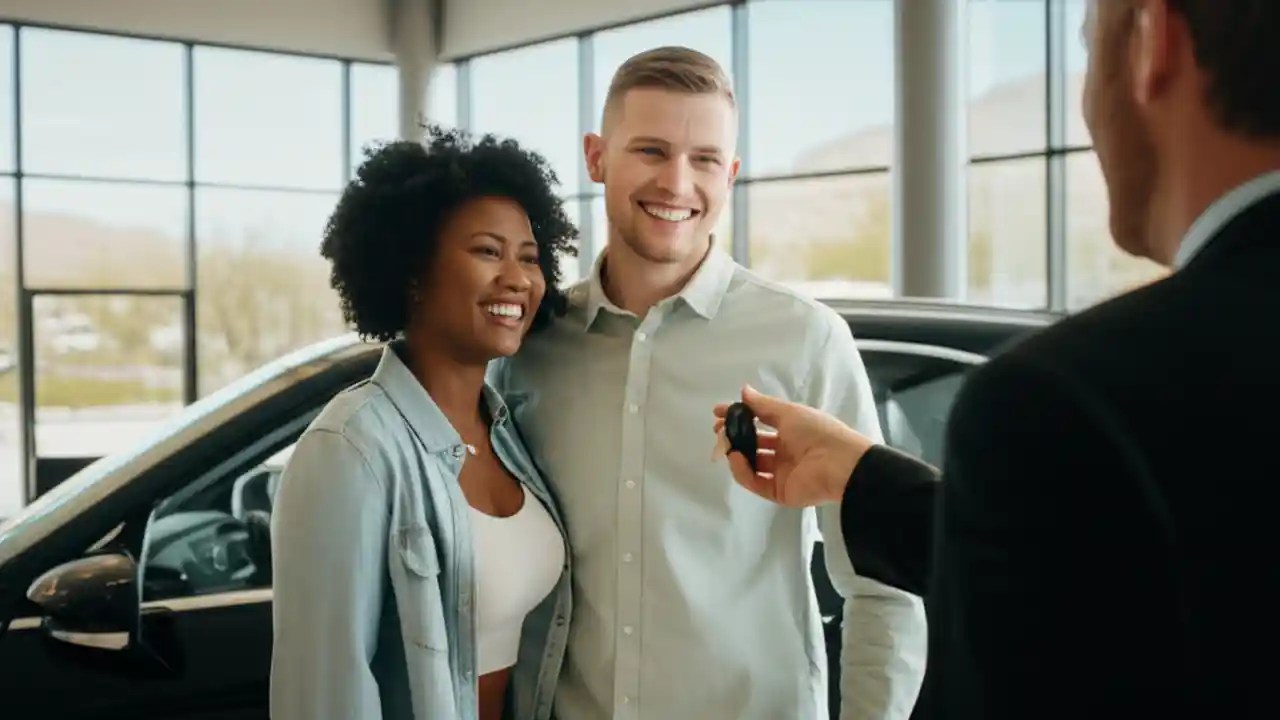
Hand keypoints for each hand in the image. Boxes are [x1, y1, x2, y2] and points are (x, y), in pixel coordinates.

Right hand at [712, 384, 875, 507]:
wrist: (838, 464)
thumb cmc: (815, 432)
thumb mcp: (788, 413)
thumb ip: (763, 405)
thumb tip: (743, 391)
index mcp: (791, 431)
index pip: (759, 423)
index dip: (740, 417)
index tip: (718, 413)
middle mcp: (785, 452)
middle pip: (753, 444)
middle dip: (734, 436)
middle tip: (718, 430)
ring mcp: (781, 473)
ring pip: (751, 464)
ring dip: (736, 453)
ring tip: (727, 444)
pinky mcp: (778, 492)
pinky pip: (755, 482)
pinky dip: (743, 471)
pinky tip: (736, 458)